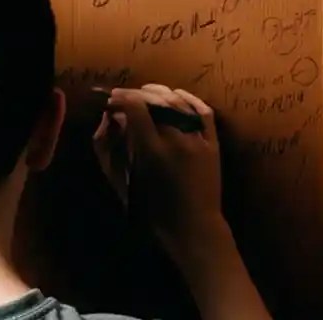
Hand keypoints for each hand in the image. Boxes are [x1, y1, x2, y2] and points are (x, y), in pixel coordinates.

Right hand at [91, 84, 224, 251]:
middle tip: (124, 97)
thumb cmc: (151, 213)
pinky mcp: (213, 144)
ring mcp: (199, 140)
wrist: (193, 229)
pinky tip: (176, 94)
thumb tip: (108, 121)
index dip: (121, 98)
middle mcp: (178, 140)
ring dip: (159, 93)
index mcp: (152, 151)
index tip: (111, 101)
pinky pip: (203, 111)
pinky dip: (189, 99)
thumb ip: (110, 150)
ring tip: (145, 92)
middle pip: (156, 101)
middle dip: (137, 94)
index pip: (135, 108)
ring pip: (179, 102)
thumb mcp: (122, 182)